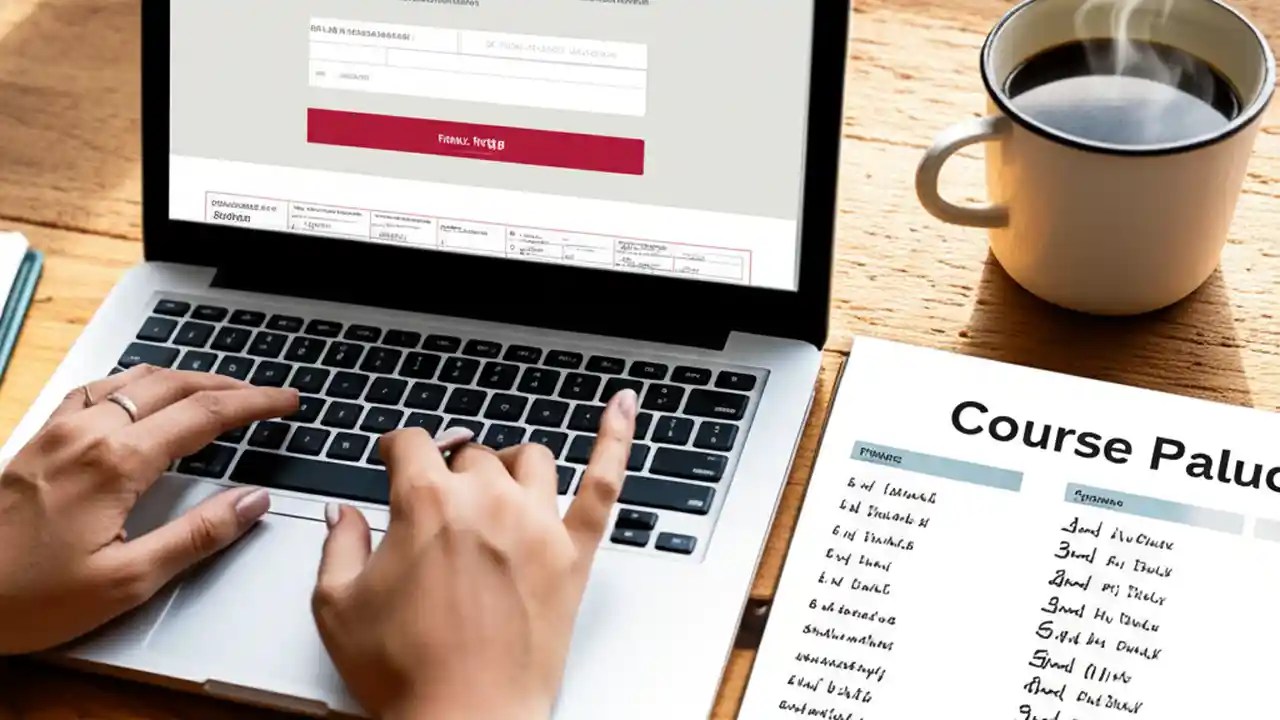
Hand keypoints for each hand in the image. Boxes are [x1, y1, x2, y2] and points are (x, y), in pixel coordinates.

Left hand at [0, 365, 298, 653]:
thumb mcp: (128, 581)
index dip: (255, 403)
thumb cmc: (30, 599)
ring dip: (185, 379)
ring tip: (217, 392)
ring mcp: (57, 432)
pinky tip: (142, 396)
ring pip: (134, 380)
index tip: (287, 400)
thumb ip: (198, 535)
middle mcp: (87, 433)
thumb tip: (253, 501)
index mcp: (116, 462)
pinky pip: (96, 390)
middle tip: (266, 394)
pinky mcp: (37, 441)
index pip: (205, 415)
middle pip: (174, 386)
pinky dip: (136, 383)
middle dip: (229, 385)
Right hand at [312, 389, 637, 719]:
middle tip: (439, 496)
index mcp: (427, 503)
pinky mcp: (574, 554)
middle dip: (448, 470)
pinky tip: (622, 406)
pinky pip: (604, 483)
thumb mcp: (337, 607)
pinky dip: (615, 439)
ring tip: (497, 480)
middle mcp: (487, 501)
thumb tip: (343, 514)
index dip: (394, 449)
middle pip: (469, 454)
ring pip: (528, 460)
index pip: (409, 444)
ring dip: (507, 463)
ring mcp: (537, 524)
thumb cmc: (405, 672)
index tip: (391, 457)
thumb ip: (338, 546)